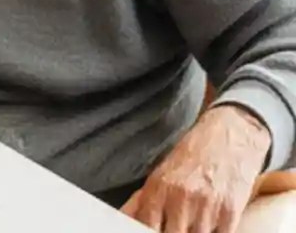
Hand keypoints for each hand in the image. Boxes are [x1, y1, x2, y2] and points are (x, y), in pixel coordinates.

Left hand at [121, 105, 270, 232]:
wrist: (231, 134)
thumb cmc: (194, 154)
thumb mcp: (162, 172)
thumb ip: (143, 199)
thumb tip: (127, 218)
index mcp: (158, 187)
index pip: (145, 225)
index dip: (147, 231)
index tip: (153, 230)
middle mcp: (180, 197)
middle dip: (172, 232)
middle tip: (174, 226)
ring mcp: (206, 206)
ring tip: (192, 225)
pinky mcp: (230, 211)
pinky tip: (211, 226)